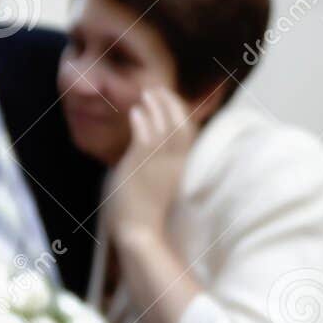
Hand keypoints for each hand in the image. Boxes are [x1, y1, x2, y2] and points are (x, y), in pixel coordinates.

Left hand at [103, 87, 198, 245]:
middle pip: (179, 123)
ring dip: (156, 105)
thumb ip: (161, 168)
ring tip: (148, 94)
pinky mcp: (142, 161)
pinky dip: (141, 119)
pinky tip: (135, 111)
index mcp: (184, 168)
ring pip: (162, 123)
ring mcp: (159, 160)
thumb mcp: (163, 188)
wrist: (140, 231)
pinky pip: (143, 132)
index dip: (182, 115)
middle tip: (160, 90)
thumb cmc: (148, 215)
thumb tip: (151, 154)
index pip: (188, 134)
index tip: (173, 103)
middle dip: (171, 103)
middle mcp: (176, 161)